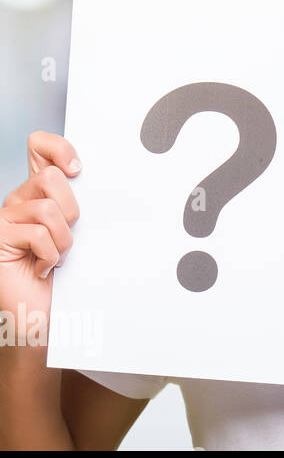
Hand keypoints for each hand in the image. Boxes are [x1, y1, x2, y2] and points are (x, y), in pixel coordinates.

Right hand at [0, 132, 81, 323]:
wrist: (41, 311)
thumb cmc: (61, 272)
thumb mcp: (76, 232)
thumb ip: (79, 205)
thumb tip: (99, 181)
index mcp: (38, 192)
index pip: (39, 147)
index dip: (58, 147)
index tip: (77, 168)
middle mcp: (18, 199)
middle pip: (50, 176)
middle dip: (71, 208)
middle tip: (67, 234)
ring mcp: (4, 218)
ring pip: (48, 209)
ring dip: (63, 239)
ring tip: (56, 256)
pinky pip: (38, 234)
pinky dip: (50, 254)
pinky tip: (44, 267)